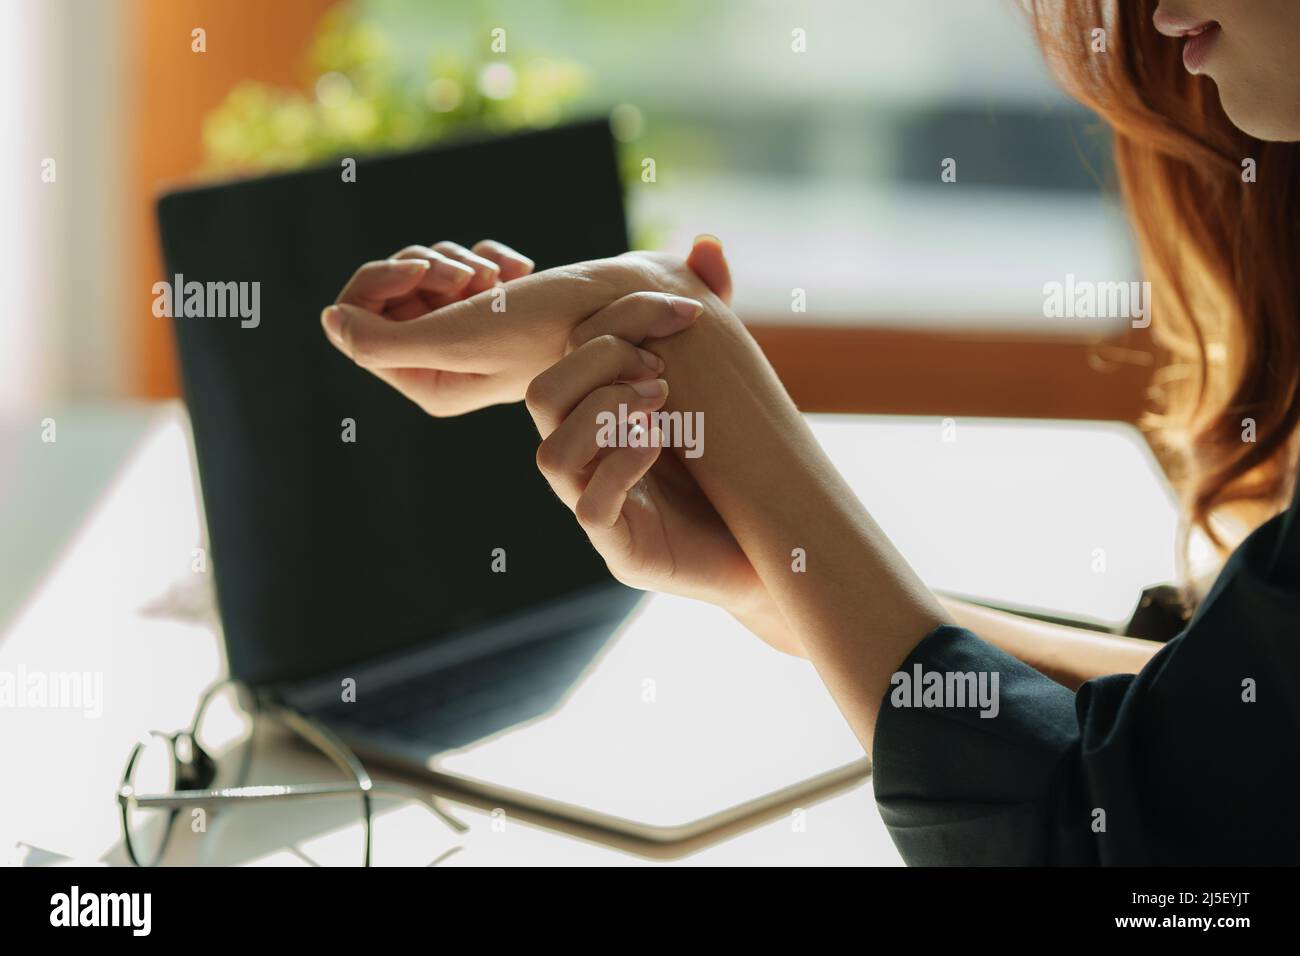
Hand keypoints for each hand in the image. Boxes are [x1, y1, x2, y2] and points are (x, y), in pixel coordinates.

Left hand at [323, 238, 534, 408]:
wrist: (620, 308)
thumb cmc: (544, 329)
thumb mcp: (454, 339)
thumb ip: (379, 340)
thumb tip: (330, 320)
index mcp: (428, 383)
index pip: (356, 320)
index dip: (379, 281)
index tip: (421, 271)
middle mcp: (442, 361)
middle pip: (388, 289)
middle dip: (427, 268)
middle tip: (471, 279)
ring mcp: (470, 331)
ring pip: (424, 269)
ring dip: (462, 261)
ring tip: (503, 281)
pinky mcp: (495, 305)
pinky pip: (464, 261)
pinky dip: (489, 257)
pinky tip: (521, 273)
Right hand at [523, 247, 802, 655]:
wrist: (777, 550)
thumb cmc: (742, 469)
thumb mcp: (720, 389)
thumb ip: (704, 323)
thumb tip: (706, 243)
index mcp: (602, 416)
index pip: (569, 354)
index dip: (618, 321)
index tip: (685, 314)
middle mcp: (589, 459)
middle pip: (542, 396)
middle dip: (599, 365)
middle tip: (663, 368)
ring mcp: (598, 507)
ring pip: (550, 453)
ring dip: (604, 413)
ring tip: (662, 403)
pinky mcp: (622, 549)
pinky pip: (591, 506)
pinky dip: (621, 466)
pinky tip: (661, 444)